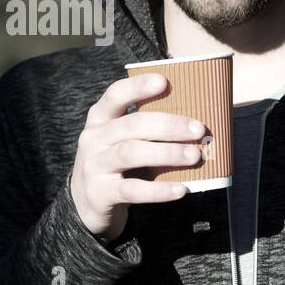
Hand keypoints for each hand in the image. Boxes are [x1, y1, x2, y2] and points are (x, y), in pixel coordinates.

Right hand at [69, 72, 204, 242]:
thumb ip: (146, 128)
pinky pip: (132, 190)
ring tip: (194, 155)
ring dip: (166, 153)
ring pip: (131, 153)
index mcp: (99, 118)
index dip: (138, 86)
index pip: (115, 95)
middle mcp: (92, 138)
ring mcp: (93, 166)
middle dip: (168, 125)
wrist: (86, 203)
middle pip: (131, 125)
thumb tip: (193, 122)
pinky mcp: (98, 194)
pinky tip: (181, 190)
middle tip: (198, 129)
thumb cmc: (116, 163)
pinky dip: (158, 190)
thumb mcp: (121, 139)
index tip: (164, 81)